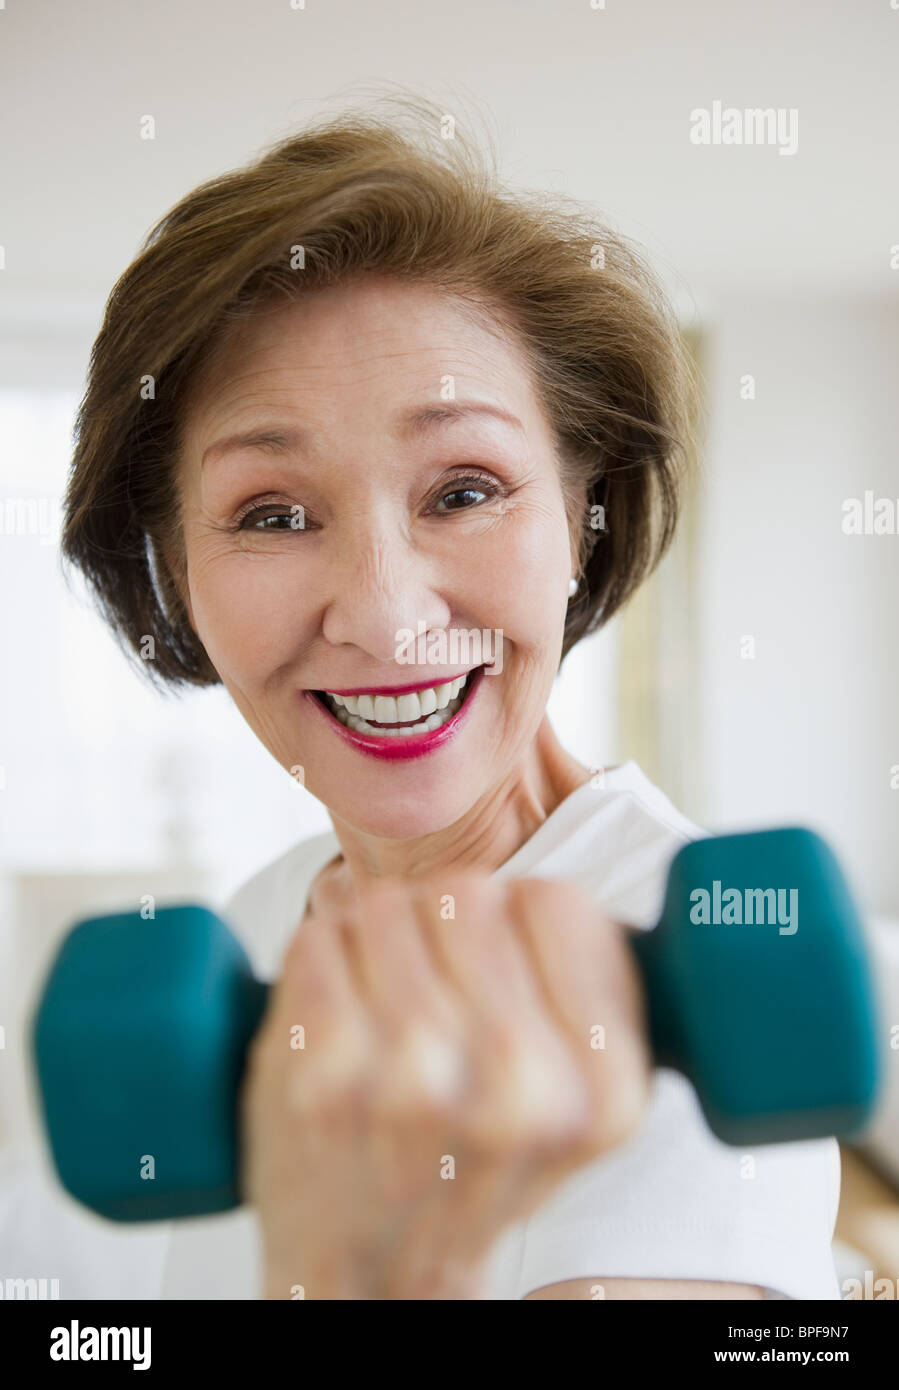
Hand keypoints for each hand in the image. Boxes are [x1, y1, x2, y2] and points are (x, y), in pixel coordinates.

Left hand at [239, 871, 650, 1299]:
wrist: (369, 1273)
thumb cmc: (467, 1166)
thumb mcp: (576, 1097)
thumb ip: (588, 998)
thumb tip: (545, 893)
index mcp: (608, 1091)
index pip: (559, 903)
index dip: (518, 913)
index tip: (500, 955)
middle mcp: (525, 1090)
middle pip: (469, 896)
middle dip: (440, 923)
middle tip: (431, 988)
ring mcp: (419, 1084)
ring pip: (388, 908)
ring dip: (375, 938)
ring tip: (382, 1008)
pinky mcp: (328, 1081)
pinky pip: (320, 938)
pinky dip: (318, 958)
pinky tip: (335, 1016)